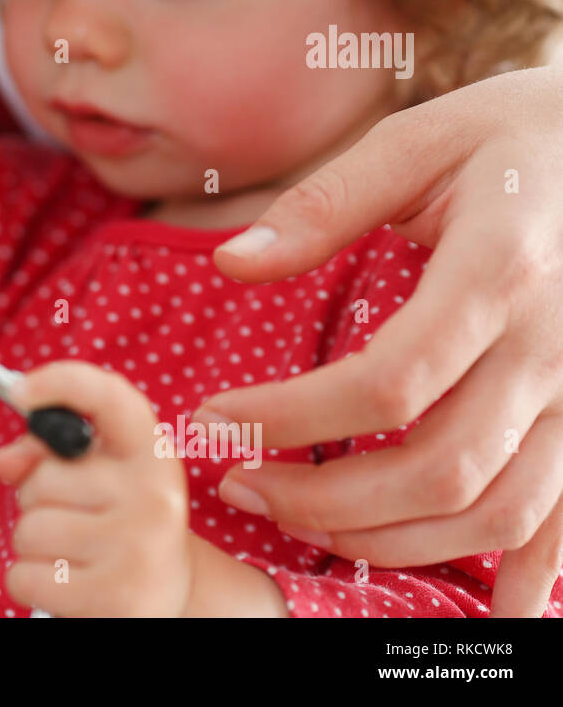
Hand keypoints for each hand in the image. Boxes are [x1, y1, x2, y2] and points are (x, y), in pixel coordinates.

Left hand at [0, 361, 193, 615]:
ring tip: (74, 554)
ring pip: (28, 530)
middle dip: (38, 500)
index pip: (109, 397)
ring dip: (34, 547)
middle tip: (77, 519)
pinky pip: (24, 577)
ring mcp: (138, 551)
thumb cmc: (120, 527)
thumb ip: (48, 454)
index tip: (22, 391)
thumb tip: (6, 460)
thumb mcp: (97, 479)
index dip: (61, 381)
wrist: (164, 597)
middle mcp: (155, 498)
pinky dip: (30, 583)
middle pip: (42, 478)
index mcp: (153, 457)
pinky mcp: (115, 599)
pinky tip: (67, 584)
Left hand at [205, 64, 562, 616]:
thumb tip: (231, 264)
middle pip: (438, 466)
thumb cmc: (512, 136)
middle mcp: (552, 347)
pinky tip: (488, 609)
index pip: (386, 383)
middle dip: (325, 496)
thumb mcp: (415, 141)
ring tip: (302, 520)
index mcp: (498, 273)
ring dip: (392, 536)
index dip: (290, 417)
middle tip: (239, 482)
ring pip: (496, 508)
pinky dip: (527, 570)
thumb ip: (323, 205)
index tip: (216, 415)